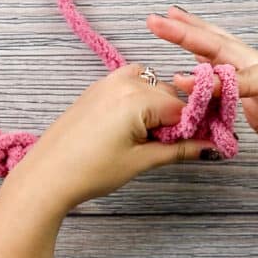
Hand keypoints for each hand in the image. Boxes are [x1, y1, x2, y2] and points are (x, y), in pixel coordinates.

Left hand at [11, 63, 221, 211]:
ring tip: (150, 138)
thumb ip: (179, 150)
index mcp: (137, 97)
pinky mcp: (95, 89)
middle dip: (176, 117)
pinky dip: (139, 100)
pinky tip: (133, 127)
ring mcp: (107, 82)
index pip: (183, 107)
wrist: (47, 175)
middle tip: (176, 146)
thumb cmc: (90, 170)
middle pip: (168, 93)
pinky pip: (129, 84)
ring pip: (150, 86)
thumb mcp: (140, 161)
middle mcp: (124, 81)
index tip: (204, 142)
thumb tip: (210, 147)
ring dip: (157, 106)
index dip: (196, 127)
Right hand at [147, 7, 257, 188]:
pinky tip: (188, 67)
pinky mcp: (253, 110)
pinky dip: (201, 75)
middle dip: (190, 32)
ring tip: (168, 26)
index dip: (211, 77)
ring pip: (219, 63)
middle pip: (223, 49)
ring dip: (192, 45)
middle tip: (158, 18)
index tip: (181, 82)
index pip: (242, 72)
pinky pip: (220, 91)